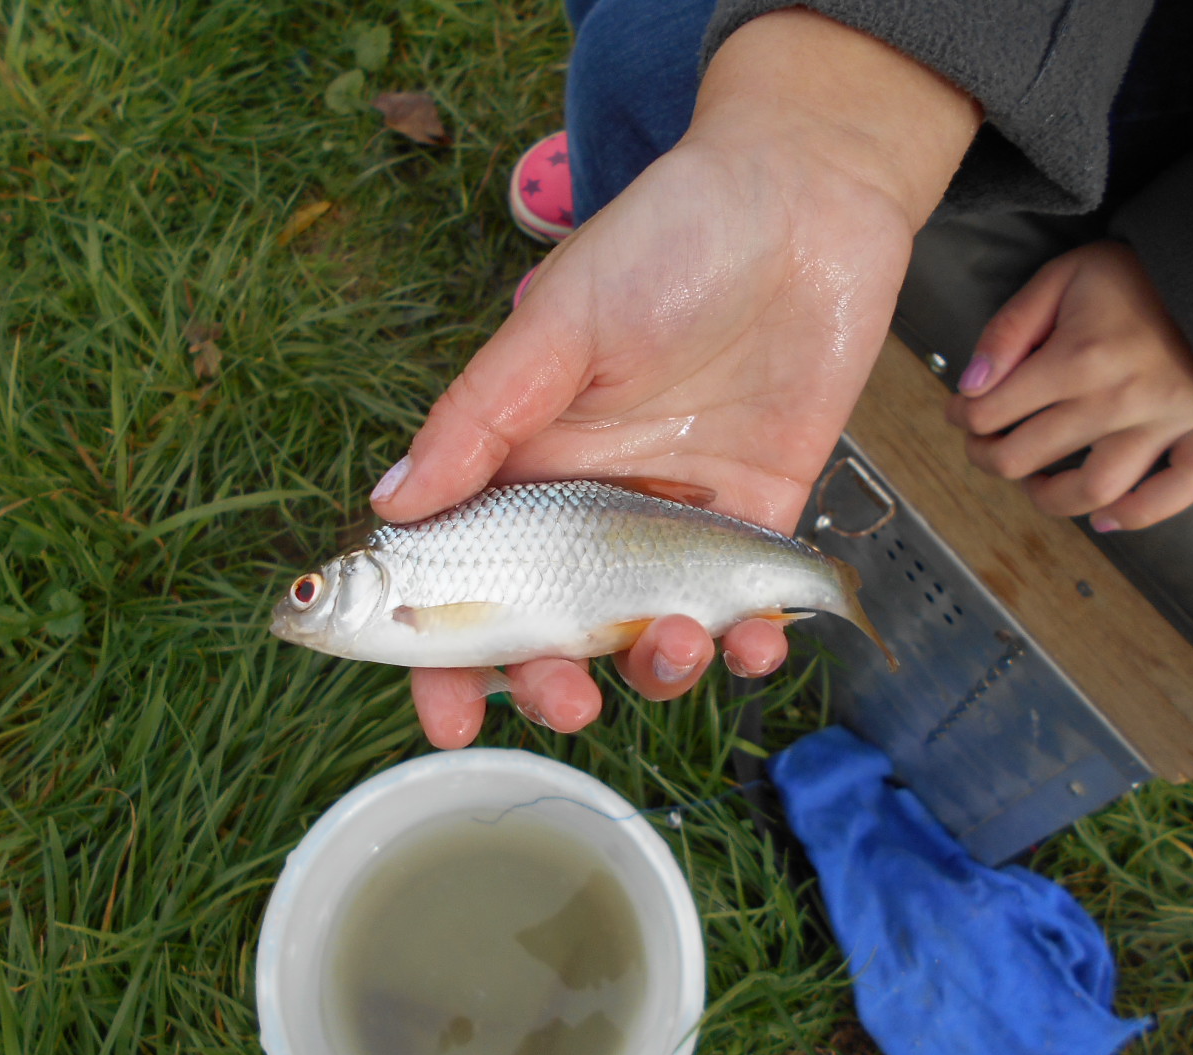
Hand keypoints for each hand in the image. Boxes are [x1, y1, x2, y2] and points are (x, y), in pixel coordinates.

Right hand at [373, 12, 978, 747]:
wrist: (804, 197)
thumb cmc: (667, 240)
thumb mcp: (559, 323)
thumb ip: (478, 419)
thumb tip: (388, 507)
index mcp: (526, 464)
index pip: (470, 581)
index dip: (449, 658)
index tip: (448, 719)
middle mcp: (593, 508)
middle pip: (554, 631)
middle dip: (551, 684)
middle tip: (565, 696)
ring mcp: (675, 522)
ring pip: (648, 639)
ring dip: (654, 672)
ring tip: (674, 643)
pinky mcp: (757, 521)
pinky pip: (744, 612)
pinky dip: (748, 647)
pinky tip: (755, 644)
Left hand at [945, 240, 1192, 532]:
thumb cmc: (1134, 274)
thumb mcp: (1060, 279)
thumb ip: (1008, 330)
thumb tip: (971, 387)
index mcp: (1078, 359)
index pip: (989, 414)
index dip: (962, 415)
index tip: (963, 409)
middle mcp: (1118, 400)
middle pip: (1024, 459)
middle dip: (987, 455)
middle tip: (986, 443)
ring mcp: (1165, 422)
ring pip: (1093, 490)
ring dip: (1049, 497)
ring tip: (1036, 480)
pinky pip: (1180, 489)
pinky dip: (1142, 513)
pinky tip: (1106, 516)